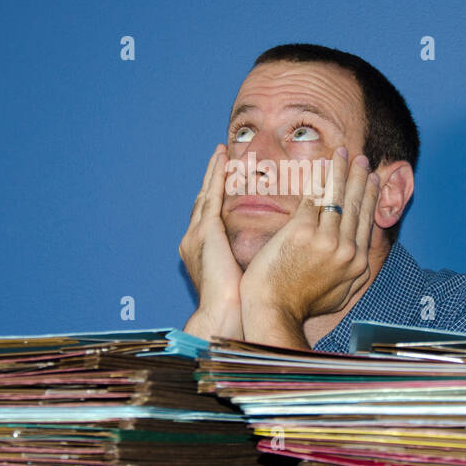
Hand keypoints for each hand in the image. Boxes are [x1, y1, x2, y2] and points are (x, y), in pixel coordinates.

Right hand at [178, 144, 243, 338]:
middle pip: (204, 200)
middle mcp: (193, 238)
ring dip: (214, 171)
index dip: (216, 195)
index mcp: (202, 250)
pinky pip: (211, 196)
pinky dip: (216, 175)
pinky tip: (222, 158)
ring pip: (206, 193)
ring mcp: (196, 234)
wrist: (224, 315)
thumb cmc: (239, 304)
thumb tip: (271, 249)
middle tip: (221, 155)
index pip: (209, 215)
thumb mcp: (244, 273)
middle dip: (212, 178)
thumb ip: (249, 256)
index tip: (226, 179)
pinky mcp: (205, 231)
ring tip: (221, 150)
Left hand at [239, 147, 380, 344]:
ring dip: (340, 170)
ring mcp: (325, 239)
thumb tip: (360, 261)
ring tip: (342, 153)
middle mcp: (345, 249)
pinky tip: (318, 166)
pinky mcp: (301, 231)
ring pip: (336, 196)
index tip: (371, 180)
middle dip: (358, 177)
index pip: (366, 221)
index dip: (369, 197)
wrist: (274, 310)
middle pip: (355, 204)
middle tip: (360, 158)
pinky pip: (311, 198)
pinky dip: (316, 180)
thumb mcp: (338, 295)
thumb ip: (352, 276)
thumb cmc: (300, 305)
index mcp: (356, 263)